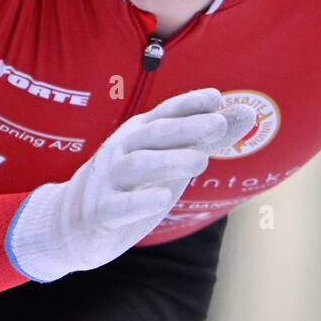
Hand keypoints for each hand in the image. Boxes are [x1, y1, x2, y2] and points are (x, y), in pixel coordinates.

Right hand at [5, 87, 255, 281]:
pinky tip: (162, 198)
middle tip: (217, 125)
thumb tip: (250, 114)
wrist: (71, 222)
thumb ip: (207, 138)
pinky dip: (139, 201)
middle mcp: (122, 150)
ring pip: (137, 165)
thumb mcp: (170, 158)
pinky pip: (118, 205)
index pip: (166, 112)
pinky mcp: (100, 212)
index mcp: (139, 134)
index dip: (189, 103)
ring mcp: (108, 180)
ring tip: (201, 161)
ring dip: (169, 160)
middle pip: (154, 133)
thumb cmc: (132, 184)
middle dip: (185, 127)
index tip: (217, 98)